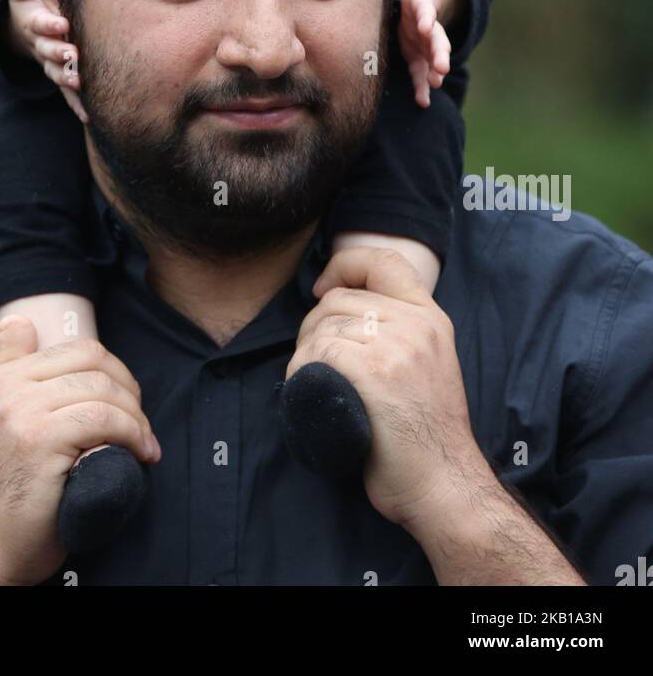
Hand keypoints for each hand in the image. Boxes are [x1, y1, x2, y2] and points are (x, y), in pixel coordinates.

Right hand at [0, 0, 85, 115]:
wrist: (23, 32)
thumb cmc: (30, 4)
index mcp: (33, 22)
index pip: (40, 23)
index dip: (49, 24)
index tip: (62, 24)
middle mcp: (40, 44)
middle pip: (49, 50)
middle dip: (60, 54)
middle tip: (73, 56)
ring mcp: (49, 62)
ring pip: (57, 72)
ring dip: (67, 78)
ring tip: (80, 82)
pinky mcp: (59, 75)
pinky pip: (66, 92)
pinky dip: (76, 104)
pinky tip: (89, 115)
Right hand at [0, 317, 161, 586]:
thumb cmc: (10, 489)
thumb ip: (9, 367)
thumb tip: (22, 322)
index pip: (76, 347)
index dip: (112, 371)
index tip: (122, 402)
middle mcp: (4, 387)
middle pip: (93, 361)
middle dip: (128, 390)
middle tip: (139, 425)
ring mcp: (19, 412)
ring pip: (102, 389)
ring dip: (136, 418)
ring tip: (142, 443)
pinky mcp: (39, 439)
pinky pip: (103, 419)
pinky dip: (132, 434)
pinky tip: (139, 454)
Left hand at [285, 247, 486, 532]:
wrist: (443, 484)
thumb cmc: (424, 435)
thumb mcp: (427, 363)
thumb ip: (398, 330)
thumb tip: (341, 305)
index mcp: (431, 317)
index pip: (383, 260)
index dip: (344, 265)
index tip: (324, 288)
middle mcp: (417, 324)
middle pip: (340, 300)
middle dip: (315, 327)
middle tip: (317, 364)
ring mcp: (397, 346)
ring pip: (323, 327)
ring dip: (306, 356)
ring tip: (318, 386)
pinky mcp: (373, 372)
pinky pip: (317, 354)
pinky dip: (301, 374)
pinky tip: (310, 395)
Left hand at [387, 0, 451, 107]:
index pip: (424, 6)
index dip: (426, 15)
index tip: (426, 25)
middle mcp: (425, 20)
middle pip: (436, 35)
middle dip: (439, 50)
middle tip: (442, 66)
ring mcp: (424, 39)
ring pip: (433, 55)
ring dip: (435, 69)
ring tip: (437, 83)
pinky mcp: (418, 52)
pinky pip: (422, 71)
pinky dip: (423, 85)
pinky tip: (423, 101)